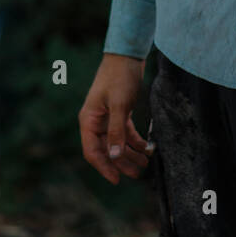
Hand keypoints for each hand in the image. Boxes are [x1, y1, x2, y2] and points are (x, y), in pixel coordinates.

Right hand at [78, 53, 152, 184]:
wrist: (128, 55)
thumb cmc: (119, 77)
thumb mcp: (120, 105)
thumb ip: (116, 131)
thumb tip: (113, 156)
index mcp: (89, 120)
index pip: (92, 151)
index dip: (103, 167)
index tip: (117, 180)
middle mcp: (95, 121)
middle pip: (106, 150)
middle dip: (121, 163)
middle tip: (138, 174)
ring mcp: (107, 118)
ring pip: (117, 143)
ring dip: (130, 154)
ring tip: (145, 164)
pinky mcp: (119, 113)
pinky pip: (125, 133)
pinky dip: (135, 141)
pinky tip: (146, 148)